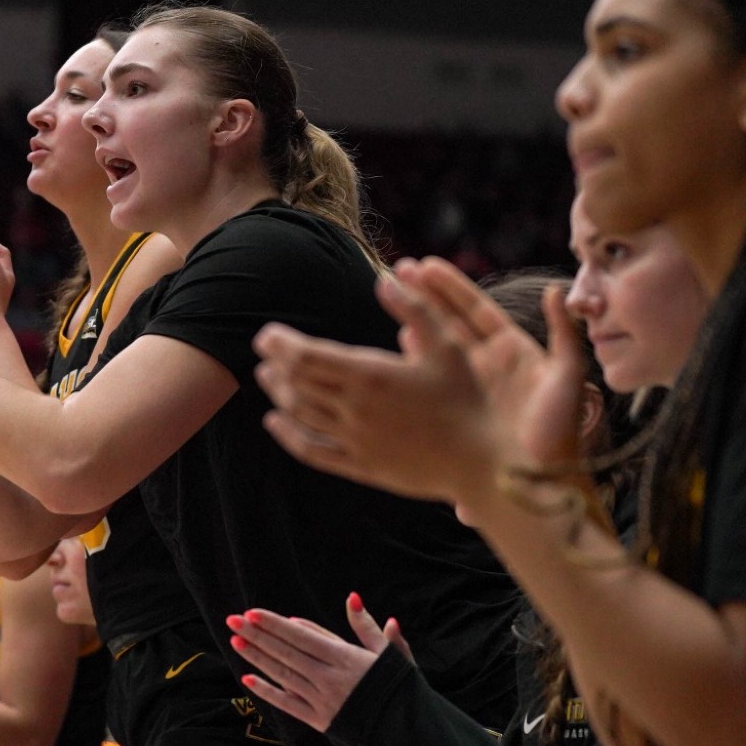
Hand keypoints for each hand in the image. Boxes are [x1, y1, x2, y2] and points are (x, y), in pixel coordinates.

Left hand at [225, 594, 411, 732]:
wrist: (408, 733)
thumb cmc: (399, 688)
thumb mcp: (389, 653)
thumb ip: (367, 627)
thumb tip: (352, 598)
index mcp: (346, 659)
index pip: (302, 638)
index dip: (276, 625)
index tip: (253, 612)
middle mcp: (330, 679)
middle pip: (286, 654)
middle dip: (257, 636)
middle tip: (232, 620)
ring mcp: (322, 701)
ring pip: (283, 676)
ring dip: (257, 658)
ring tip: (235, 641)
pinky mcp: (319, 720)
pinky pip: (288, 704)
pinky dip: (266, 692)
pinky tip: (246, 679)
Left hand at [252, 272, 506, 501]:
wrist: (481, 461)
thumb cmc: (468, 398)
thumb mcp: (448, 345)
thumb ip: (415, 309)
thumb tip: (384, 279)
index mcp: (372, 375)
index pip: (307, 356)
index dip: (281, 344)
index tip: (267, 334)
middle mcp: (356, 409)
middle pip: (297, 384)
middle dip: (276, 365)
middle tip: (264, 351)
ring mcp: (355, 440)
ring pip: (301, 415)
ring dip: (279, 394)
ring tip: (268, 377)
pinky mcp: (361, 466)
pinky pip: (313, 451)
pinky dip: (288, 435)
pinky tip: (275, 423)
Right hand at [398, 257, 589, 474]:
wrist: (543, 484)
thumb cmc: (561, 434)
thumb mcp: (567, 377)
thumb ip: (564, 332)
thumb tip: (557, 290)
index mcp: (514, 352)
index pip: (476, 311)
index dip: (450, 288)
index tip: (425, 267)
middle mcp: (487, 368)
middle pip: (451, 322)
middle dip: (426, 295)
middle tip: (399, 270)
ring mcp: (468, 390)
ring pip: (437, 348)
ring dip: (416, 321)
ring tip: (391, 297)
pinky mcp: (455, 411)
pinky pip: (433, 380)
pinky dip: (416, 360)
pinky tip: (398, 343)